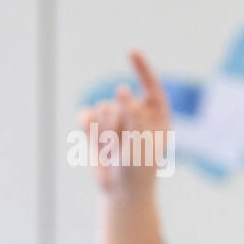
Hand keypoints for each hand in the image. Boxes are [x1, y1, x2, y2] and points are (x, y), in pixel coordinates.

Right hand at [79, 50, 170, 198]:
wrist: (121, 191)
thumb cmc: (139, 169)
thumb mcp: (143, 144)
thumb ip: (135, 117)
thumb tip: (123, 91)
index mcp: (157, 116)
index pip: (151, 87)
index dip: (142, 69)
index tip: (131, 52)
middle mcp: (136, 112)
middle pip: (121, 102)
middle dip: (120, 123)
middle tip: (125, 146)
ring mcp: (115, 117)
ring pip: (103, 107)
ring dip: (106, 130)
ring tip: (114, 148)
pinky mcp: (95, 124)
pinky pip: (86, 115)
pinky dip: (88, 128)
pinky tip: (97, 143)